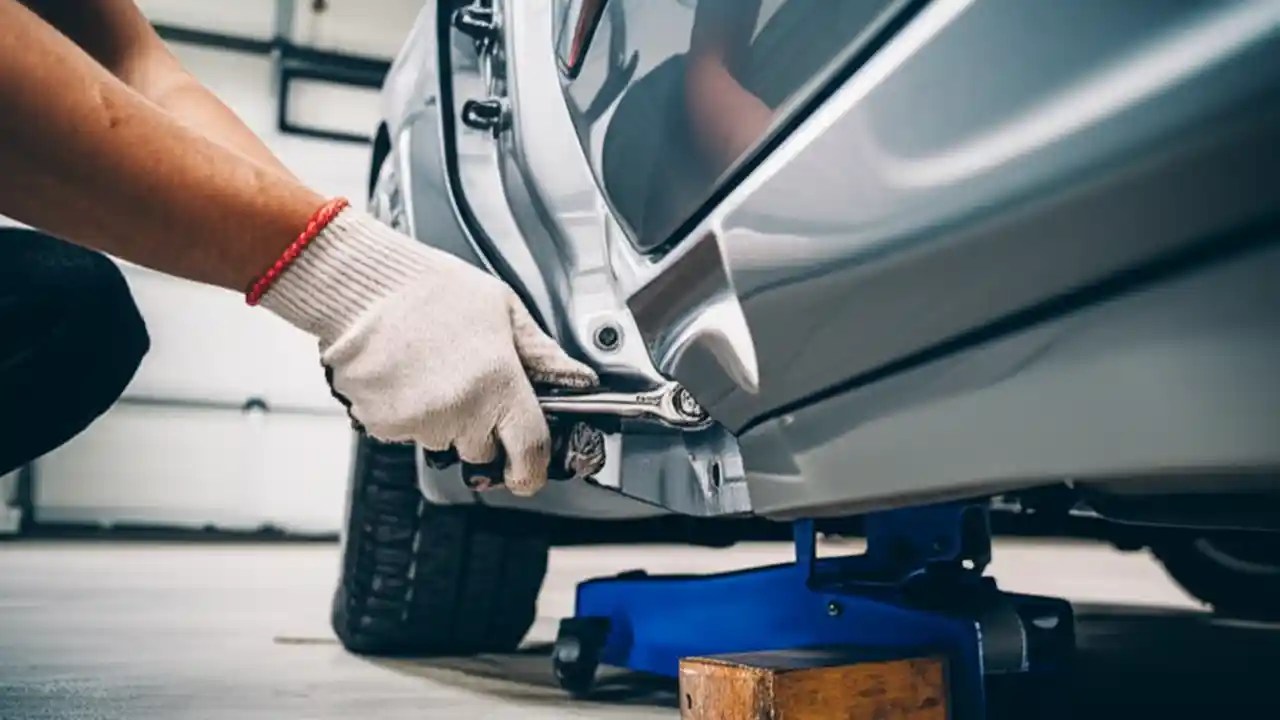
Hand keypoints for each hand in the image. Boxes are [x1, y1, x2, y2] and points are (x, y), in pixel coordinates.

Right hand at [261, 208, 596, 494]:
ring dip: (446, 421)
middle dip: (483, 430)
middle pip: (483, 451)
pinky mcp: (383, 425)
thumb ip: (543, 354)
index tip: (531, 471)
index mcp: (499, 383)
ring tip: (435, 370)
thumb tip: (577, 379)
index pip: (529, 452)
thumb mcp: (505, 310)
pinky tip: (409, 376)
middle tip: (471, 385)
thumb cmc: (431, 290)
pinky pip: (408, 434)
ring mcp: (419, 422)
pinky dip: (411, 415)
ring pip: (444, 443)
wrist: (361, 286)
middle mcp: (461, 410)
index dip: (533, 469)